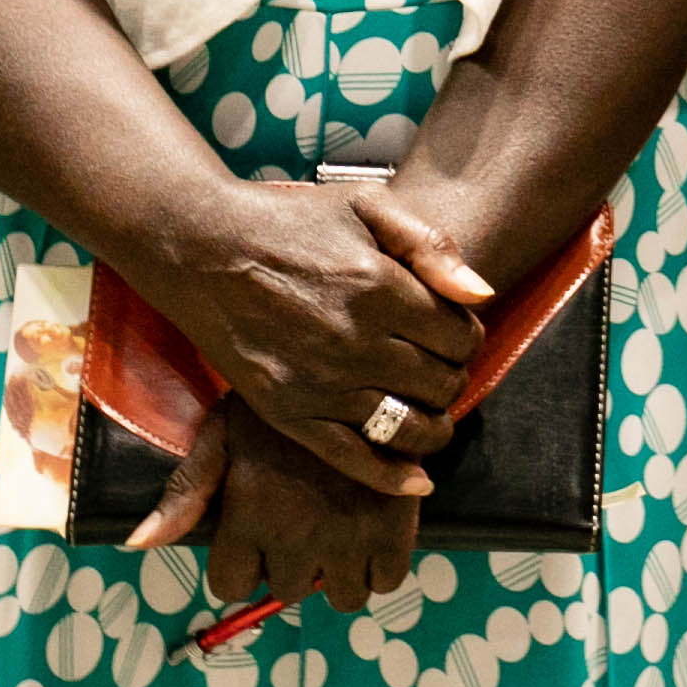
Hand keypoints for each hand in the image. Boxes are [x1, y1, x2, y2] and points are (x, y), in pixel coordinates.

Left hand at [134, 396, 428, 611]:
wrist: (361, 361)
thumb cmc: (283, 395)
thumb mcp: (224, 431)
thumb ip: (187, 490)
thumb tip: (136, 543)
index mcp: (248, 514)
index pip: (231, 584)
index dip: (243, 563)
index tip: (258, 535)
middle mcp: (295, 536)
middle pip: (289, 590)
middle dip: (294, 564)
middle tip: (306, 524)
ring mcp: (348, 536)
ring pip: (343, 596)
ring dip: (340, 571)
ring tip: (341, 530)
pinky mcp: (396, 527)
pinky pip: (387, 581)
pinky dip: (381, 565)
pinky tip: (374, 530)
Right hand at [295, 182, 619, 468]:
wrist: (204, 249)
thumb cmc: (291, 221)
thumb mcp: (366, 205)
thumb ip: (430, 246)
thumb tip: (482, 295)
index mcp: (380, 286)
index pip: (461, 335)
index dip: (469, 337)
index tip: (455, 334)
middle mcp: (355, 341)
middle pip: (441, 383)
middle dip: (452, 377)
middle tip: (440, 369)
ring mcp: (320, 383)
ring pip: (408, 426)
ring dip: (435, 426)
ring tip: (432, 414)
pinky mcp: (287, 412)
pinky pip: (352, 459)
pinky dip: (391, 476)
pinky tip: (417, 481)